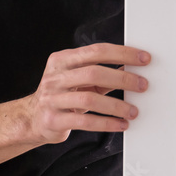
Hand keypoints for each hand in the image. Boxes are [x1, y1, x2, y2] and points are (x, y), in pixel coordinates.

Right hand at [25, 43, 150, 143]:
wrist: (31, 118)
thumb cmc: (61, 96)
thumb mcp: (78, 80)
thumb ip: (101, 74)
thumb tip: (131, 68)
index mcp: (62, 60)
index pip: (96, 51)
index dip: (122, 53)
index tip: (144, 58)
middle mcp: (55, 77)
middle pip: (94, 72)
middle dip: (123, 79)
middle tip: (142, 85)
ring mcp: (52, 98)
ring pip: (89, 99)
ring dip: (116, 105)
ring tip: (133, 111)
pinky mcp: (53, 120)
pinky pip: (85, 122)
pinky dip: (107, 123)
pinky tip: (121, 124)